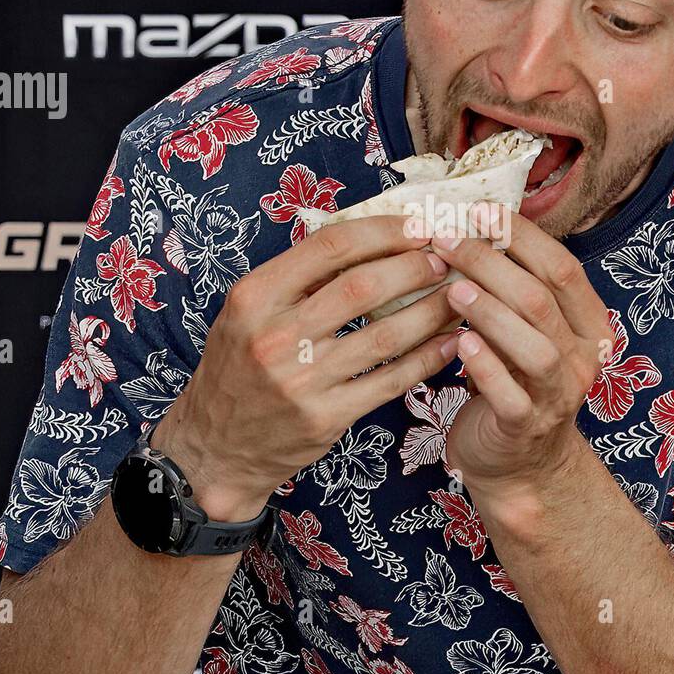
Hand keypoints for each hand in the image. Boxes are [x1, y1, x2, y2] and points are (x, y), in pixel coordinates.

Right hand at [152, 215, 462, 522]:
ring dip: (431, 312)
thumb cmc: (238, 368)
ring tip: (459, 296)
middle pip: (362, 287)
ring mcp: (302, 381)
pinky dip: (427, 360)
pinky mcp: (326, 417)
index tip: (417, 226)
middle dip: (414, 267)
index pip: (330, 246)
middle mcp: (275, 336)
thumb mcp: (247, 313)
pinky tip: (450, 343)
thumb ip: (296, 278)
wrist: (215, 448)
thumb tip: (366, 238)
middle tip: (445, 259)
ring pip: (385, 336)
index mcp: (254, 297)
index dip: (383, 231)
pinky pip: (390, 381)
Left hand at [429, 207, 611, 500]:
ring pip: (534, 345)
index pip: (563, 268)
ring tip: (452, 288)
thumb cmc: (513, 380)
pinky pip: (510, 394)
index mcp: (588, 325)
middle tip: (447, 240)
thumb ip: (512, 288)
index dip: (523, 236)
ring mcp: (558, 395)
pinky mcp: (525, 426)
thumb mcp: (524, 330)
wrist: (516, 461)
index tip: (480, 211)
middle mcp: (581, 358)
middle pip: (542, 299)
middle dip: (493, 263)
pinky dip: (484, 366)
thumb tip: (472, 223)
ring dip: (491, 312)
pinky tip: (457, 342)